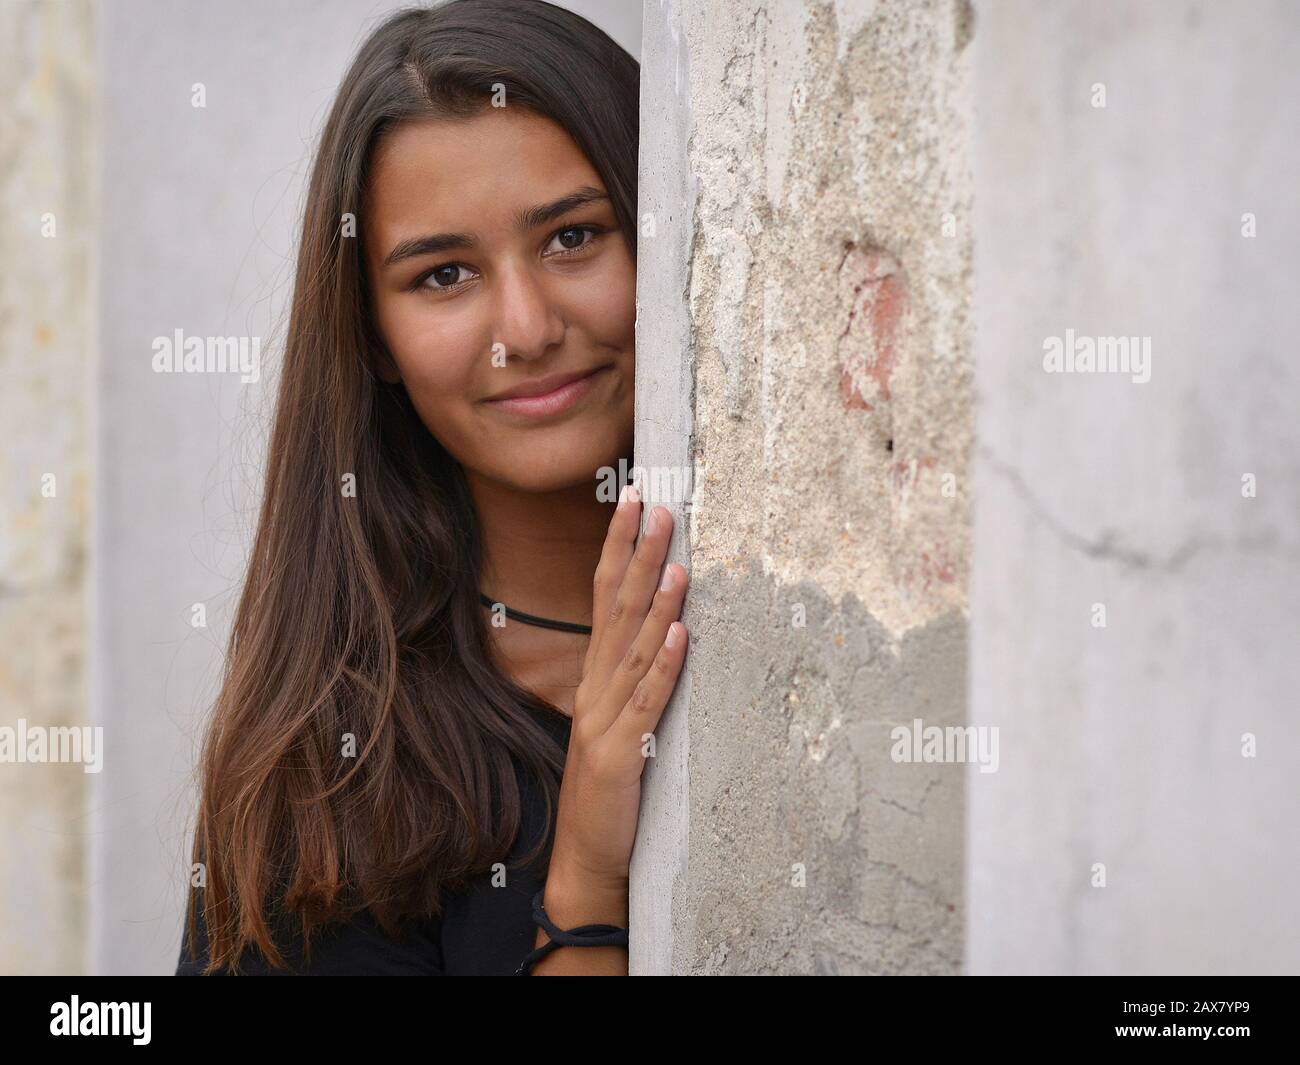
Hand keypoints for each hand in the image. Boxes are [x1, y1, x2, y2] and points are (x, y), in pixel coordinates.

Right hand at [548, 484, 688, 889]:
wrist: (586, 856)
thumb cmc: (608, 785)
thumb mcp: (617, 719)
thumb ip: (633, 674)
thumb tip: (665, 626)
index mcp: (596, 675)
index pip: (604, 596)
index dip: (618, 547)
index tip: (634, 501)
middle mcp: (597, 687)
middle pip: (616, 608)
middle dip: (637, 554)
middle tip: (656, 506)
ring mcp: (606, 719)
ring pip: (634, 649)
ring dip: (656, 602)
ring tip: (677, 560)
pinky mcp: (622, 754)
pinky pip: (647, 703)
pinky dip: (665, 667)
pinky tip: (682, 635)